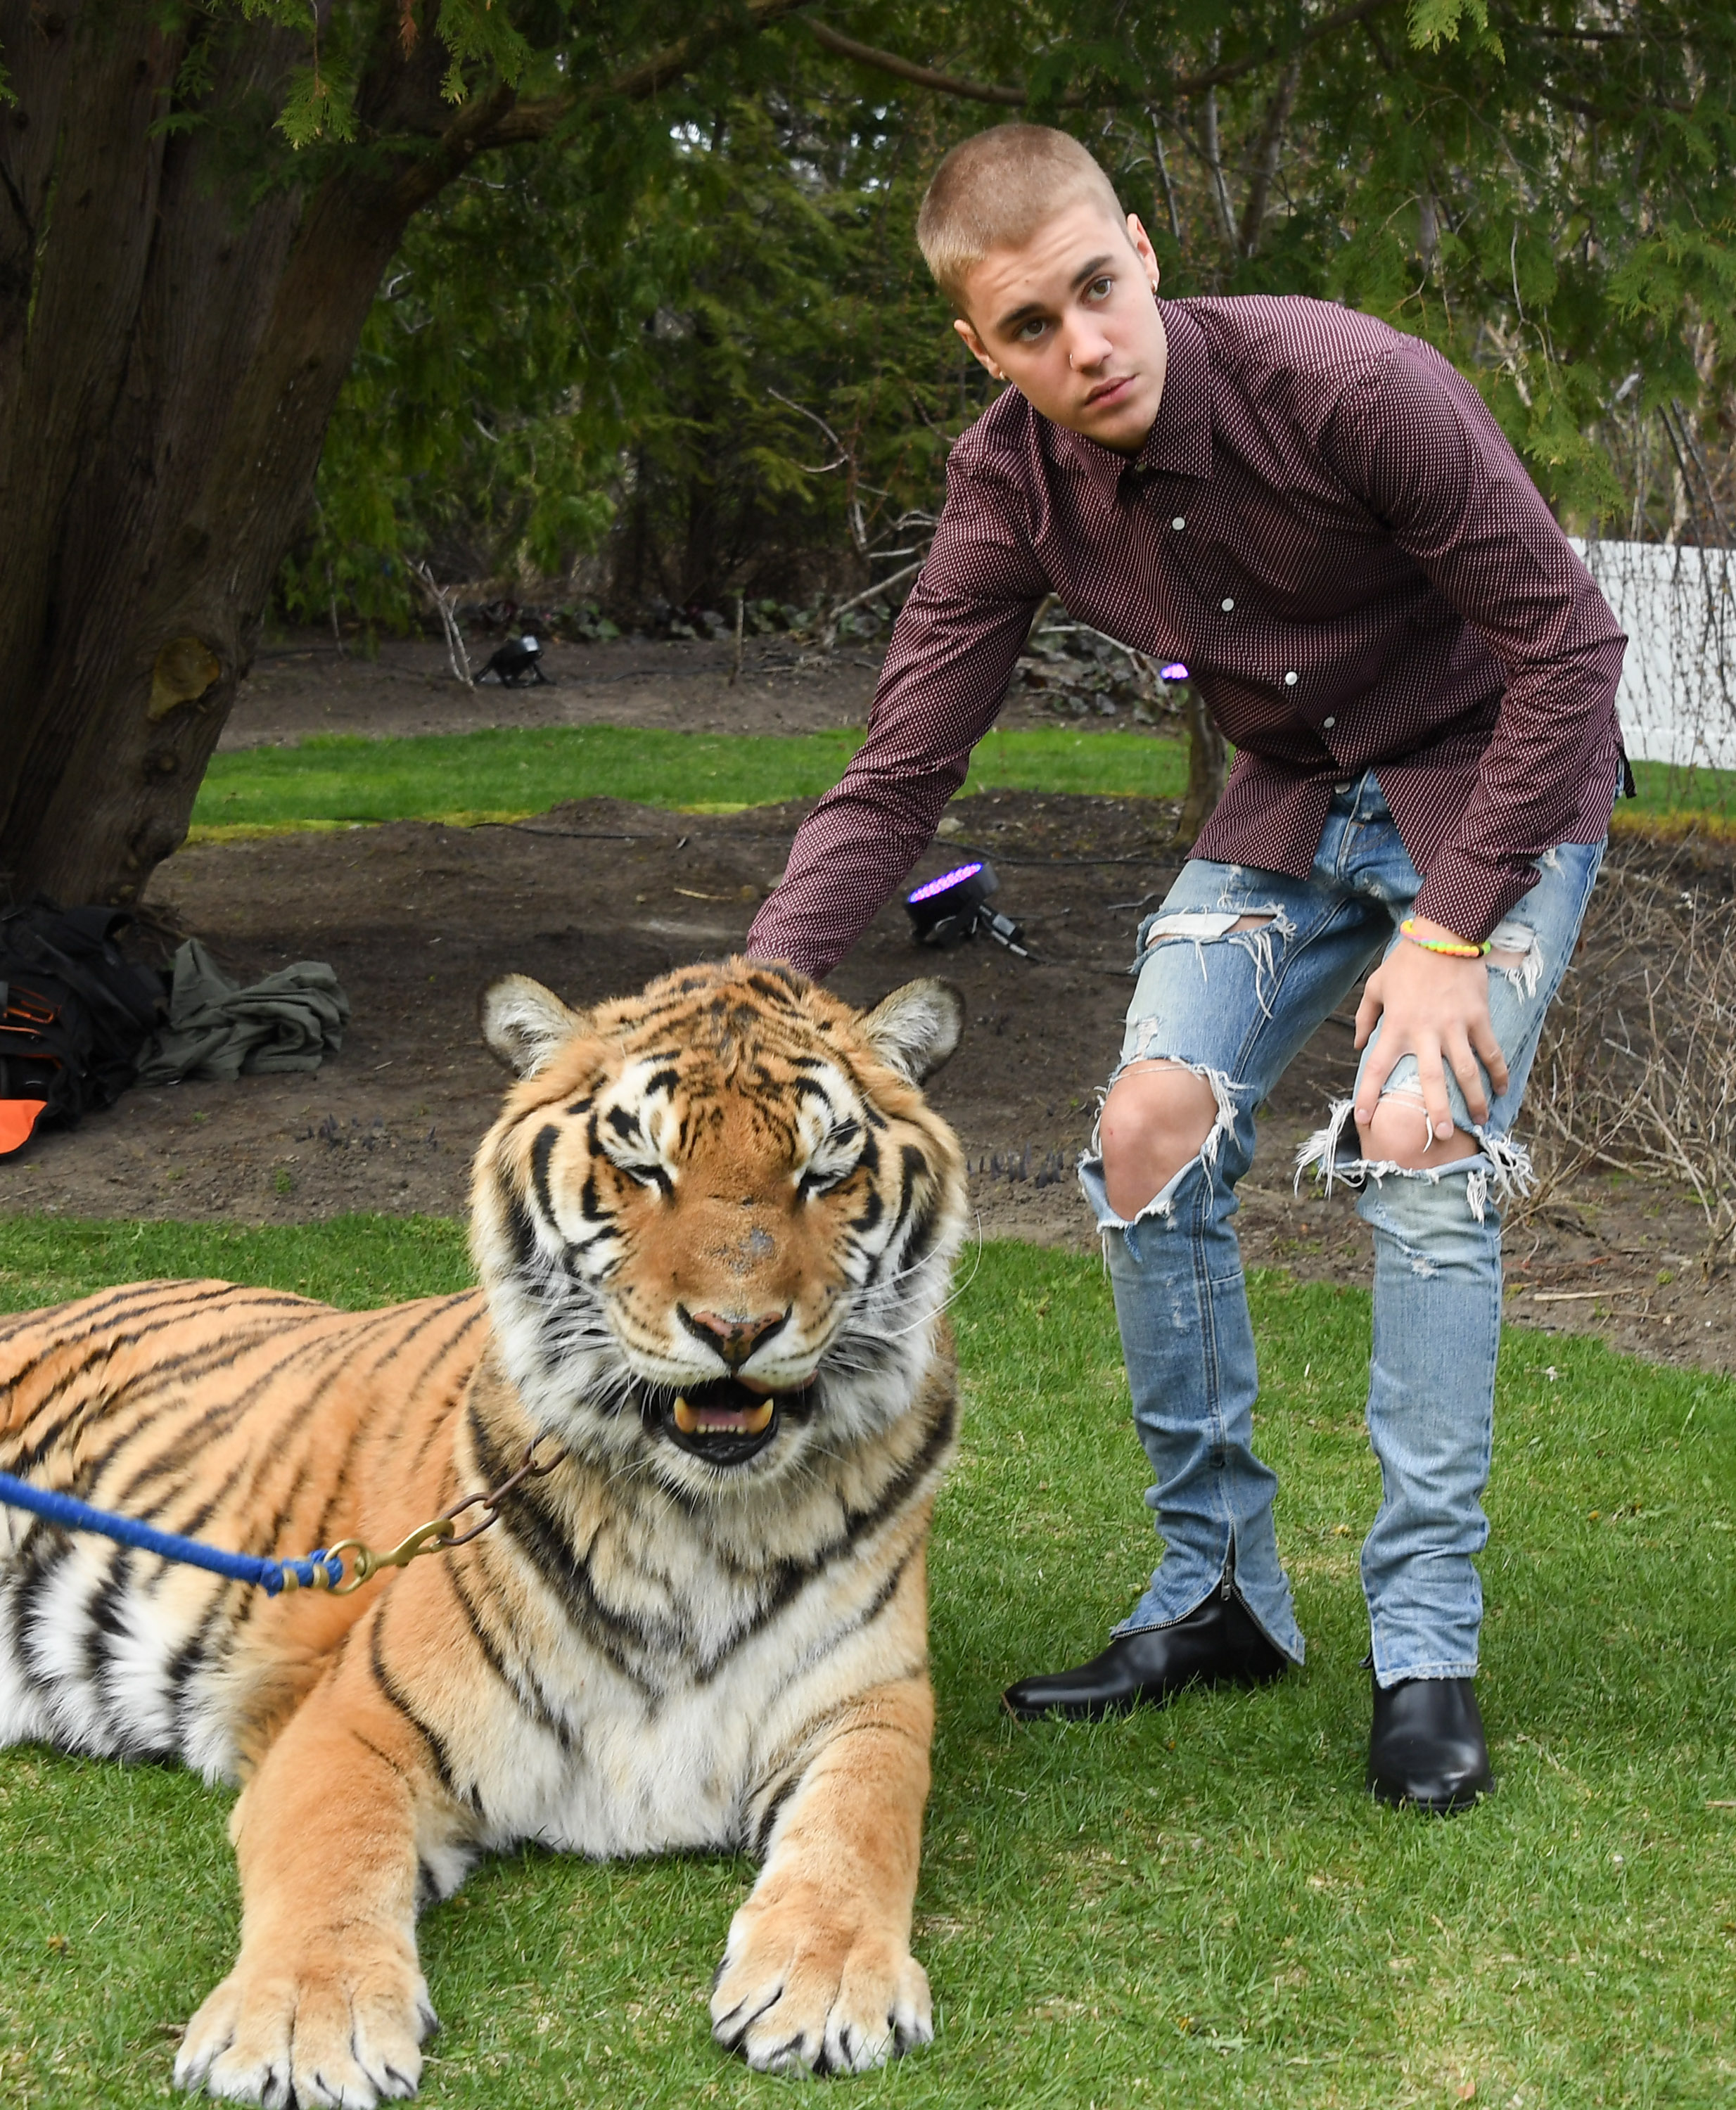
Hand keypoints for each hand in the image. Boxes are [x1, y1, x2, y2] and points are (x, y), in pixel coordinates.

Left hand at [1353, 918, 1508, 1144]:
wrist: (1444, 934)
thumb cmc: (1407, 961)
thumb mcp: (1376, 986)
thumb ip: (1366, 1017)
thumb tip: (1359, 1045)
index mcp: (1396, 1027)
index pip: (1377, 1068)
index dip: (1369, 1095)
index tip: (1363, 1120)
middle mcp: (1425, 1032)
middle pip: (1430, 1080)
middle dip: (1435, 1111)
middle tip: (1438, 1137)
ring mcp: (1455, 1026)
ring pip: (1466, 1071)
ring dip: (1475, 1099)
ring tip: (1480, 1122)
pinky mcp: (1478, 1017)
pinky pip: (1491, 1050)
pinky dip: (1498, 1071)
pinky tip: (1502, 1089)